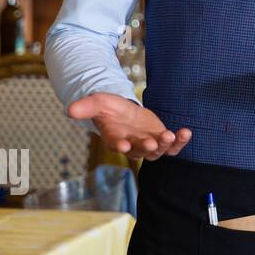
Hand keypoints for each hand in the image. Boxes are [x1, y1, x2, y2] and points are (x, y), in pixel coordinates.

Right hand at [68, 92, 190, 160]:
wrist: (125, 112)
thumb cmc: (109, 109)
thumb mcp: (98, 102)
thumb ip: (85, 107)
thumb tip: (69, 110)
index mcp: (115, 138)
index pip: (116, 145)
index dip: (120, 145)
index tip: (123, 145)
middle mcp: (132, 145)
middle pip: (140, 151)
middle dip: (146, 147)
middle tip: (152, 143)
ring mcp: (148, 144)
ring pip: (158, 152)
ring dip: (165, 145)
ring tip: (170, 135)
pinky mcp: (161, 140)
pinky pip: (172, 146)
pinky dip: (179, 141)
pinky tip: (186, 132)